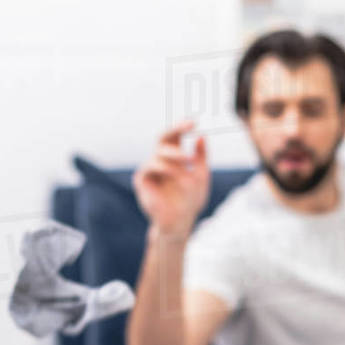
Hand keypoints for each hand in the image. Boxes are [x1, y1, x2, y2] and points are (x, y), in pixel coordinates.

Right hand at [131, 120, 209, 239]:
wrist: (180, 222)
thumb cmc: (190, 199)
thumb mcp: (202, 176)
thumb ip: (202, 157)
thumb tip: (202, 136)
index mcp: (174, 157)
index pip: (175, 136)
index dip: (181, 126)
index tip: (194, 122)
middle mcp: (160, 160)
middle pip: (162, 137)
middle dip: (175, 130)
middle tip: (188, 128)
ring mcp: (150, 169)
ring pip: (160, 153)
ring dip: (177, 158)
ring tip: (190, 167)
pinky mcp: (142, 180)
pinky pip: (150, 167)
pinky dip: (165, 169)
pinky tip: (175, 175)